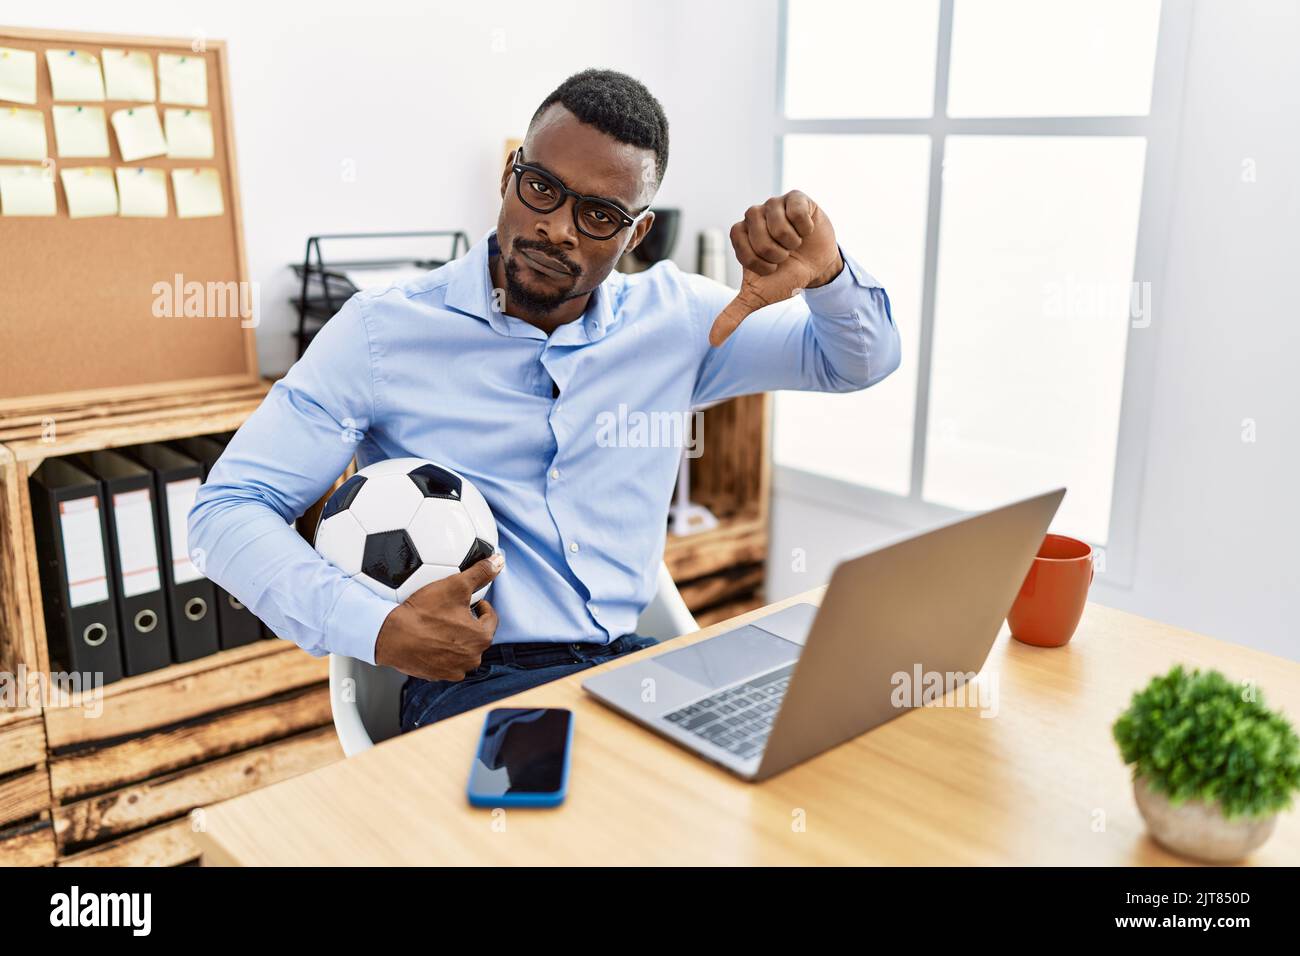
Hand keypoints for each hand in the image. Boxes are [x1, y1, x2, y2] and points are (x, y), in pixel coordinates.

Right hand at [374, 554, 502, 680]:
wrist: (391, 636)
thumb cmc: (423, 613)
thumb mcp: (455, 585)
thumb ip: (480, 573)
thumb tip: (498, 562)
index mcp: (482, 638)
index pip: (490, 618)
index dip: (480, 606)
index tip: (469, 602)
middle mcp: (472, 658)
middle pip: (477, 635)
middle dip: (468, 623)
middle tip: (451, 612)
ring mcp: (454, 670)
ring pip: (462, 650)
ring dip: (456, 640)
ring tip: (440, 625)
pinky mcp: (437, 676)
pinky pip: (446, 662)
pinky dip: (441, 652)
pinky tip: (429, 640)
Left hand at [709, 190, 842, 345]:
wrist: (816, 269)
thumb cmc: (783, 278)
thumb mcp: (757, 298)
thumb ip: (733, 314)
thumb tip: (713, 341)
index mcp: (740, 234)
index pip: (740, 242)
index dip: (757, 260)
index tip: (769, 268)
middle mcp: (754, 215)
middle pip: (757, 231)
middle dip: (774, 253)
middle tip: (784, 257)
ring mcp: (775, 204)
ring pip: (776, 220)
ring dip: (790, 241)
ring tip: (795, 245)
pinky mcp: (797, 198)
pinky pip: (795, 209)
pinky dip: (804, 227)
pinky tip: (806, 232)